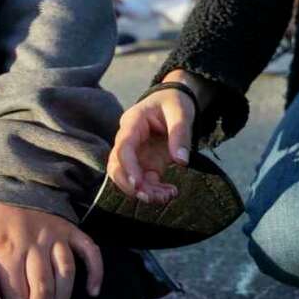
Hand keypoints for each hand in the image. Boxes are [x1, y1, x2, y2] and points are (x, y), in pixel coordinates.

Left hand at [0, 203, 103, 298]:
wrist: (9, 183)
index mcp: (6, 248)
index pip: (15, 295)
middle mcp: (34, 243)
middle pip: (41, 291)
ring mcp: (56, 236)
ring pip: (65, 276)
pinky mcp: (71, 230)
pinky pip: (90, 251)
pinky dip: (96, 272)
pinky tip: (93, 292)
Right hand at [107, 74, 195, 206]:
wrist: (175, 100)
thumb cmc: (174, 102)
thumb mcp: (180, 113)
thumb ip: (180, 135)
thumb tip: (181, 162)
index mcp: (133, 122)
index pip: (123, 147)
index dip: (128, 167)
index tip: (138, 184)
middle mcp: (129, 139)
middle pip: (117, 166)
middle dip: (130, 185)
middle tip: (150, 198)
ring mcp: (136, 153)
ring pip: (129, 177)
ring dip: (144, 192)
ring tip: (166, 197)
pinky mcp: (146, 162)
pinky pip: (145, 181)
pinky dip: (155, 190)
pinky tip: (171, 193)